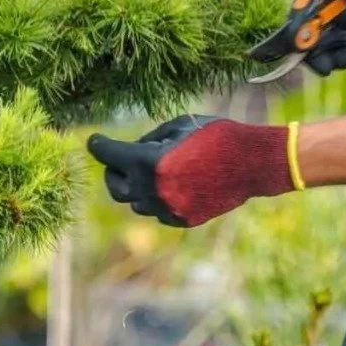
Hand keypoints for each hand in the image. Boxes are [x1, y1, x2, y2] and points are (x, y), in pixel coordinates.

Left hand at [86, 115, 292, 227]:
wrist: (252, 162)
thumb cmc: (216, 135)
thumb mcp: (178, 125)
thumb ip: (150, 139)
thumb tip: (133, 149)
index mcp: (147, 162)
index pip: (110, 155)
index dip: (98, 145)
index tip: (93, 141)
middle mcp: (152, 190)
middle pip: (115, 188)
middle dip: (113, 172)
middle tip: (117, 161)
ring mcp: (167, 209)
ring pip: (136, 203)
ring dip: (135, 187)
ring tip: (149, 171)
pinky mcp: (182, 219)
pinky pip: (158, 211)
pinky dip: (156, 198)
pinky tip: (168, 184)